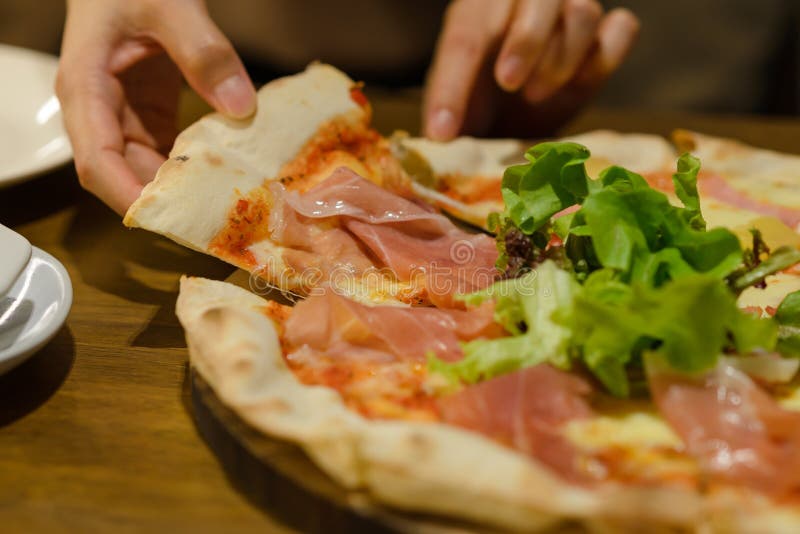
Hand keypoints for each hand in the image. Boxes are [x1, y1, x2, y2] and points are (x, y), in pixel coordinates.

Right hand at [57, 0, 256, 214]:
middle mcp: (98, 111)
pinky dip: (191, 168)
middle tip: (213, 223)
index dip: (129, 196)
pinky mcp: (147, 114)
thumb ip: (204, 52)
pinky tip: (224, 178)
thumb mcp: (169, 4)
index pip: (96, 162)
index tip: (169, 219)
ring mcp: (123, 115)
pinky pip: (165, 153)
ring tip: (225, 208)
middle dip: (163, 203)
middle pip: (121, 175)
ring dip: (180, 189)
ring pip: (145, 169)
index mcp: (86, 88)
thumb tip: (242, 108)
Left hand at [423, 0, 638, 139]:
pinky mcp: (605, 38)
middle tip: (510, 84)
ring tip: (536, 95)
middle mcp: (524, 2)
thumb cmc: (478, 107)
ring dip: (563, 57)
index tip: (445, 130)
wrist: (514, 118)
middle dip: (527, 40)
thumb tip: (434, 141)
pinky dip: (606, 55)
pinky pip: (622, 29)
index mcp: (475, 14)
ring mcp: (570, 14)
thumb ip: (441, 118)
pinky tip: (580, 83)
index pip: (464, 38)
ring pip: (584, 10)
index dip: (453, 87)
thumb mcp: (452, 114)